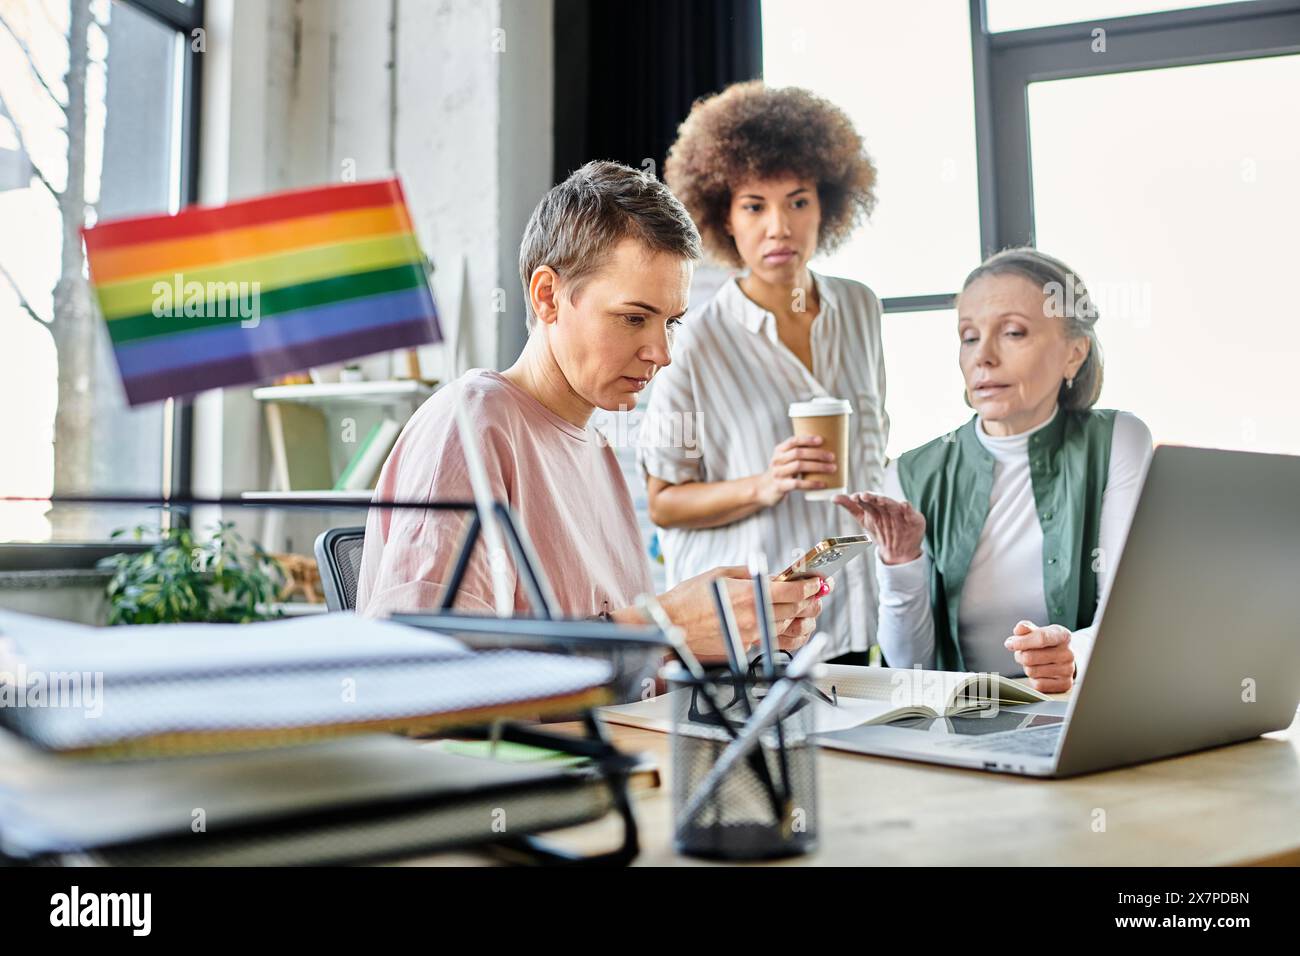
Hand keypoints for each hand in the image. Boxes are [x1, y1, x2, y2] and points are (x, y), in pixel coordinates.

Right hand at [650, 566, 829, 663]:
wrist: (671, 624)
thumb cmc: (690, 597)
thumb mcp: (723, 573)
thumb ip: (753, 574)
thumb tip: (777, 575)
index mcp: (750, 594)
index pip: (793, 590)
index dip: (811, 585)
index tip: (818, 580)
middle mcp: (755, 618)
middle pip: (797, 609)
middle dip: (812, 599)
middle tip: (819, 591)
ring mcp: (752, 636)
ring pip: (791, 627)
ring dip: (804, 616)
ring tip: (809, 607)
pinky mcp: (746, 648)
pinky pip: (778, 643)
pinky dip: (792, 635)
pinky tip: (795, 626)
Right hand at [753, 436, 836, 508]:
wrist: (764, 490)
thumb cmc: (782, 472)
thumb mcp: (785, 460)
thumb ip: (799, 453)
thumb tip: (826, 447)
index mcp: (779, 450)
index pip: (793, 441)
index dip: (807, 439)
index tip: (822, 440)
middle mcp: (777, 460)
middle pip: (798, 453)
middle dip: (817, 454)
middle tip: (832, 457)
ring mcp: (778, 473)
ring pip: (799, 466)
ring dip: (818, 467)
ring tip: (832, 468)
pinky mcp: (780, 486)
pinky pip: (797, 483)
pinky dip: (812, 483)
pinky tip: (823, 484)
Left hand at [833, 491, 925, 564]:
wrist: (898, 549)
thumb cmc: (881, 529)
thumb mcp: (864, 518)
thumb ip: (850, 506)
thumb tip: (833, 497)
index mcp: (877, 506)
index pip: (868, 500)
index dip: (861, 499)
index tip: (855, 497)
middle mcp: (889, 507)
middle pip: (880, 501)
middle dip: (873, 498)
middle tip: (865, 496)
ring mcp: (902, 513)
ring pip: (893, 505)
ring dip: (887, 502)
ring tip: (880, 499)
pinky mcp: (915, 519)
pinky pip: (911, 513)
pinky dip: (908, 509)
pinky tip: (905, 505)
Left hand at [1004, 621, 1074, 693]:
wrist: (1065, 659)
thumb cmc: (1048, 644)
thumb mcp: (1039, 631)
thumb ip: (1026, 628)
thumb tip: (1018, 630)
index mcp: (1063, 635)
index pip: (1041, 638)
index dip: (1022, 642)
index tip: (1011, 643)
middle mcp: (1068, 653)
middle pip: (1030, 657)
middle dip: (1020, 655)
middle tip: (1022, 653)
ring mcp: (1068, 670)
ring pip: (1031, 671)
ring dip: (1026, 667)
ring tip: (1034, 663)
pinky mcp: (1065, 685)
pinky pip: (1038, 685)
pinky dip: (1034, 680)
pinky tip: (1041, 673)